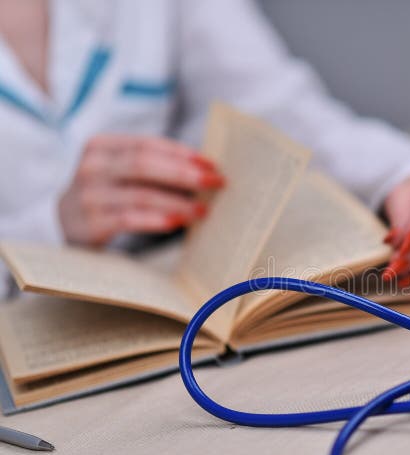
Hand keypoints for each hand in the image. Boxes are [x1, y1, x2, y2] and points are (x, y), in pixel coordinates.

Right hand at [58, 134, 224, 245]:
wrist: (63, 223)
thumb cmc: (107, 193)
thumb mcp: (120, 170)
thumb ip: (152, 164)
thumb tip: (205, 168)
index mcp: (101, 145)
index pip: (148, 144)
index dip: (182, 153)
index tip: (212, 164)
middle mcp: (92, 166)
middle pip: (144, 164)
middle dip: (185, 174)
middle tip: (215, 183)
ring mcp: (88, 195)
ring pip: (141, 194)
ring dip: (178, 202)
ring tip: (203, 210)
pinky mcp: (90, 223)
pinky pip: (129, 219)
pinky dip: (157, 220)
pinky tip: (178, 222)